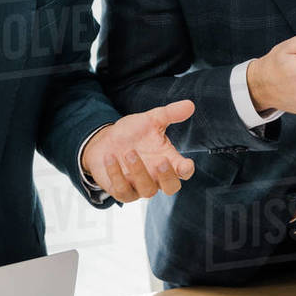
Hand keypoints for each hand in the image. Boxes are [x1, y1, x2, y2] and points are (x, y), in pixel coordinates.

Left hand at [80, 100, 196, 202]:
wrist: (105, 141)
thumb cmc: (133, 133)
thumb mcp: (151, 120)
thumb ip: (170, 114)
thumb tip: (190, 104)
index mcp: (168, 161)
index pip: (184, 171)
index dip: (186, 170)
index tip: (186, 164)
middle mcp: (157, 177)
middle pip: (171, 187)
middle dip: (167, 177)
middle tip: (161, 162)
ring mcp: (140, 186)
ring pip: (147, 190)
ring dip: (139, 172)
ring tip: (129, 152)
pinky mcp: (122, 191)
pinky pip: (122, 191)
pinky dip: (116, 174)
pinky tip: (111, 157)